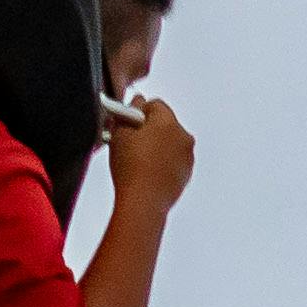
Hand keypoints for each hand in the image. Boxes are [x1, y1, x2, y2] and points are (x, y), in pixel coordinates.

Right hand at [105, 93, 194, 217]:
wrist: (143, 201)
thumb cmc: (132, 169)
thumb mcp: (118, 134)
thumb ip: (126, 115)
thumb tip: (133, 106)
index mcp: (168, 122)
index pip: (154, 104)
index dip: (136, 112)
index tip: (126, 121)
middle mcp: (183, 137)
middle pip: (164, 123)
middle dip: (148, 128)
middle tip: (128, 140)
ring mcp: (187, 157)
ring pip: (170, 142)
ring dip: (156, 145)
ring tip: (136, 159)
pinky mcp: (186, 173)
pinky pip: (173, 159)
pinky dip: (162, 161)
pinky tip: (145, 170)